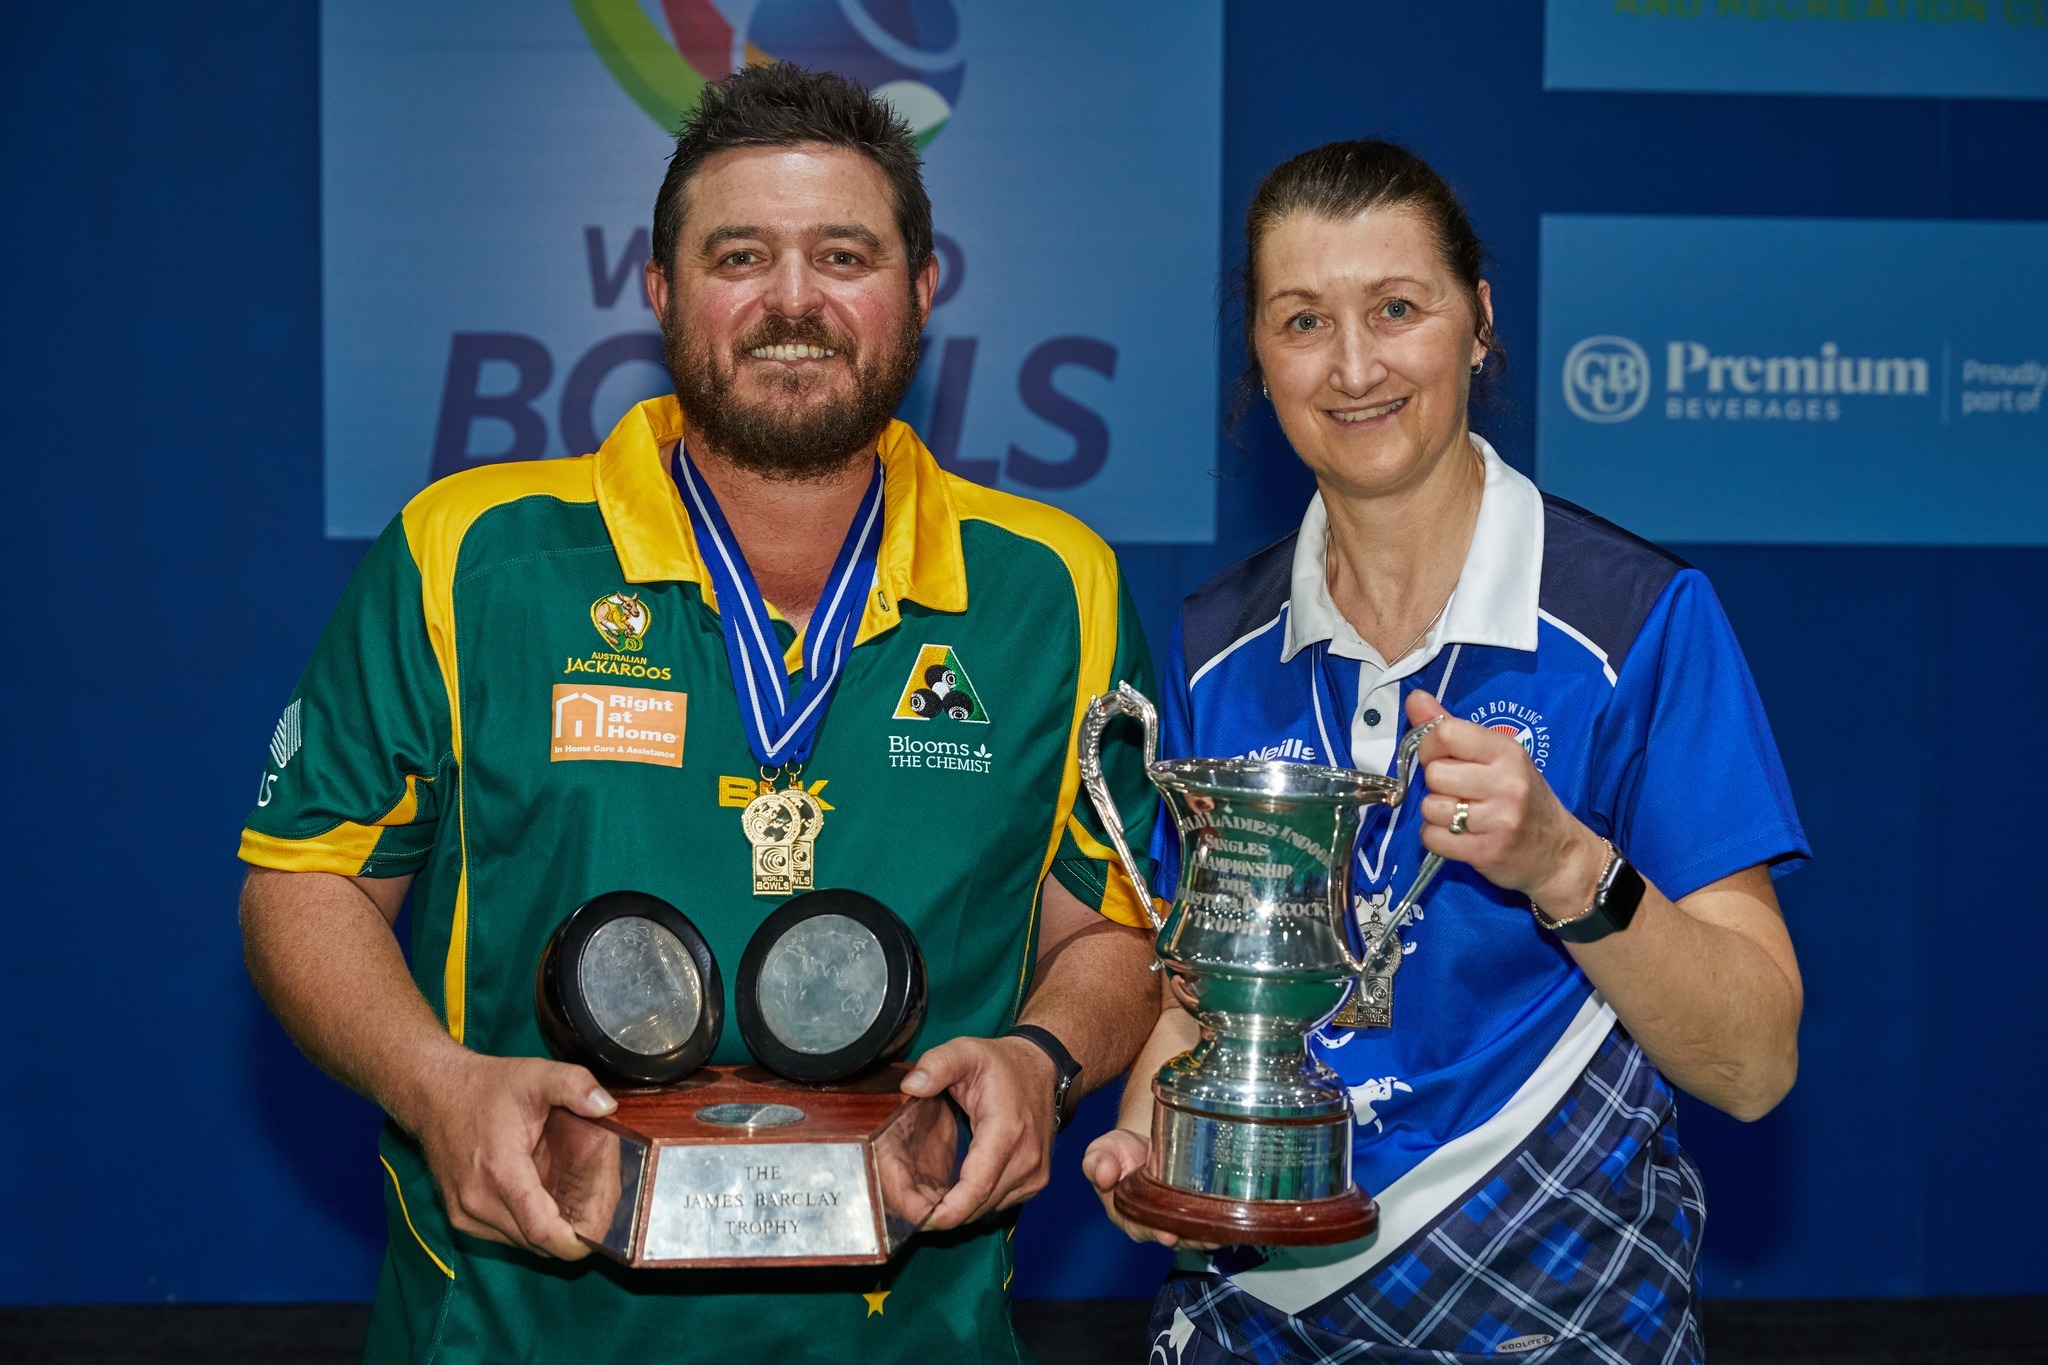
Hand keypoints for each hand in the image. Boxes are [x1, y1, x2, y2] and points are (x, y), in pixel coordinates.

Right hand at [405, 1050, 616, 1259]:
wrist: (434, 1093)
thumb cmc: (485, 1087)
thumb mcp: (537, 1075)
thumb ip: (575, 1085)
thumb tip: (607, 1106)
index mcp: (501, 1171)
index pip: (541, 1230)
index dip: (573, 1242)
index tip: (599, 1238)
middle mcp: (478, 1201)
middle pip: (536, 1241)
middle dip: (569, 1235)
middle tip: (594, 1213)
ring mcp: (466, 1213)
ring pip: (520, 1242)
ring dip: (547, 1232)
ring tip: (569, 1204)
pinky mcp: (460, 1217)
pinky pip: (503, 1235)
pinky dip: (526, 1227)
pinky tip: (540, 1201)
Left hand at [900, 1035, 1056, 1229]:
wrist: (1043, 1068)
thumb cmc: (1004, 1065)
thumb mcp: (966, 1052)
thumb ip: (937, 1064)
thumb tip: (911, 1086)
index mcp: (1006, 1131)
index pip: (977, 1186)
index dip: (948, 1211)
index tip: (921, 1221)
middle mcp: (1026, 1159)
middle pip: (978, 1205)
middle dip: (942, 1211)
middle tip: (911, 1203)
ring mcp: (1034, 1173)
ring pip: (987, 1209)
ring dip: (959, 1208)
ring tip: (931, 1193)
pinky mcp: (1035, 1182)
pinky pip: (998, 1204)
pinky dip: (976, 1201)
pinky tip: (958, 1186)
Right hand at [1080, 1128, 1214, 1249]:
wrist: (1140, 1140)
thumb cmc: (1117, 1152)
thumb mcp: (1101, 1151)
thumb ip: (1097, 1162)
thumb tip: (1103, 1174)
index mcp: (1126, 1214)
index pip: (1140, 1228)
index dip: (1154, 1233)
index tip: (1167, 1235)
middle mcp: (1152, 1221)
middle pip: (1172, 1235)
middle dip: (1188, 1238)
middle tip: (1202, 1238)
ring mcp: (1174, 1216)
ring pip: (1192, 1232)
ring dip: (1207, 1234)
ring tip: (1222, 1233)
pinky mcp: (1192, 1207)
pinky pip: (1205, 1220)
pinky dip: (1219, 1223)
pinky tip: (1232, 1222)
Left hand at [1406, 691, 1606, 913]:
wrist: (1558, 851)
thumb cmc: (1521, 797)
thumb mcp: (1496, 757)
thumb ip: (1451, 727)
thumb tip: (1414, 698)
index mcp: (1507, 751)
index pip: (1446, 734)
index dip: (1430, 747)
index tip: (1441, 758)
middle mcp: (1507, 783)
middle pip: (1435, 774)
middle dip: (1436, 784)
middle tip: (1456, 791)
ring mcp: (1499, 820)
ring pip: (1430, 808)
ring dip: (1436, 813)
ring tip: (1460, 815)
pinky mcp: (1487, 852)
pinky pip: (1433, 838)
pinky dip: (1437, 838)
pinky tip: (1458, 835)